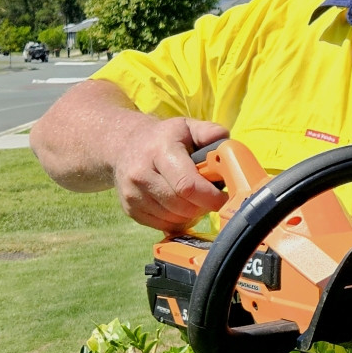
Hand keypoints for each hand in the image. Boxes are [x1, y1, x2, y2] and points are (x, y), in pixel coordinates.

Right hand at [110, 117, 229, 231]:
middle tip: (209, 197)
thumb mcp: (187, 126)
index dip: (211, 197)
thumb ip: (210, 132)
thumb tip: (227, 148)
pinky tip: (179, 205)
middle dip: (203, 205)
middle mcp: (141, 174)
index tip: (225, 198)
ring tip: (193, 198)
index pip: (187, 185)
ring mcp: (132, 194)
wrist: (124, 146)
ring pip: (174, 219)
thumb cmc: (164, 138)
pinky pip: (163, 226)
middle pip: (182, 206)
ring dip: (191, 214)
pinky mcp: (131, 210)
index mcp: (159, 151)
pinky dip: (177, 220)